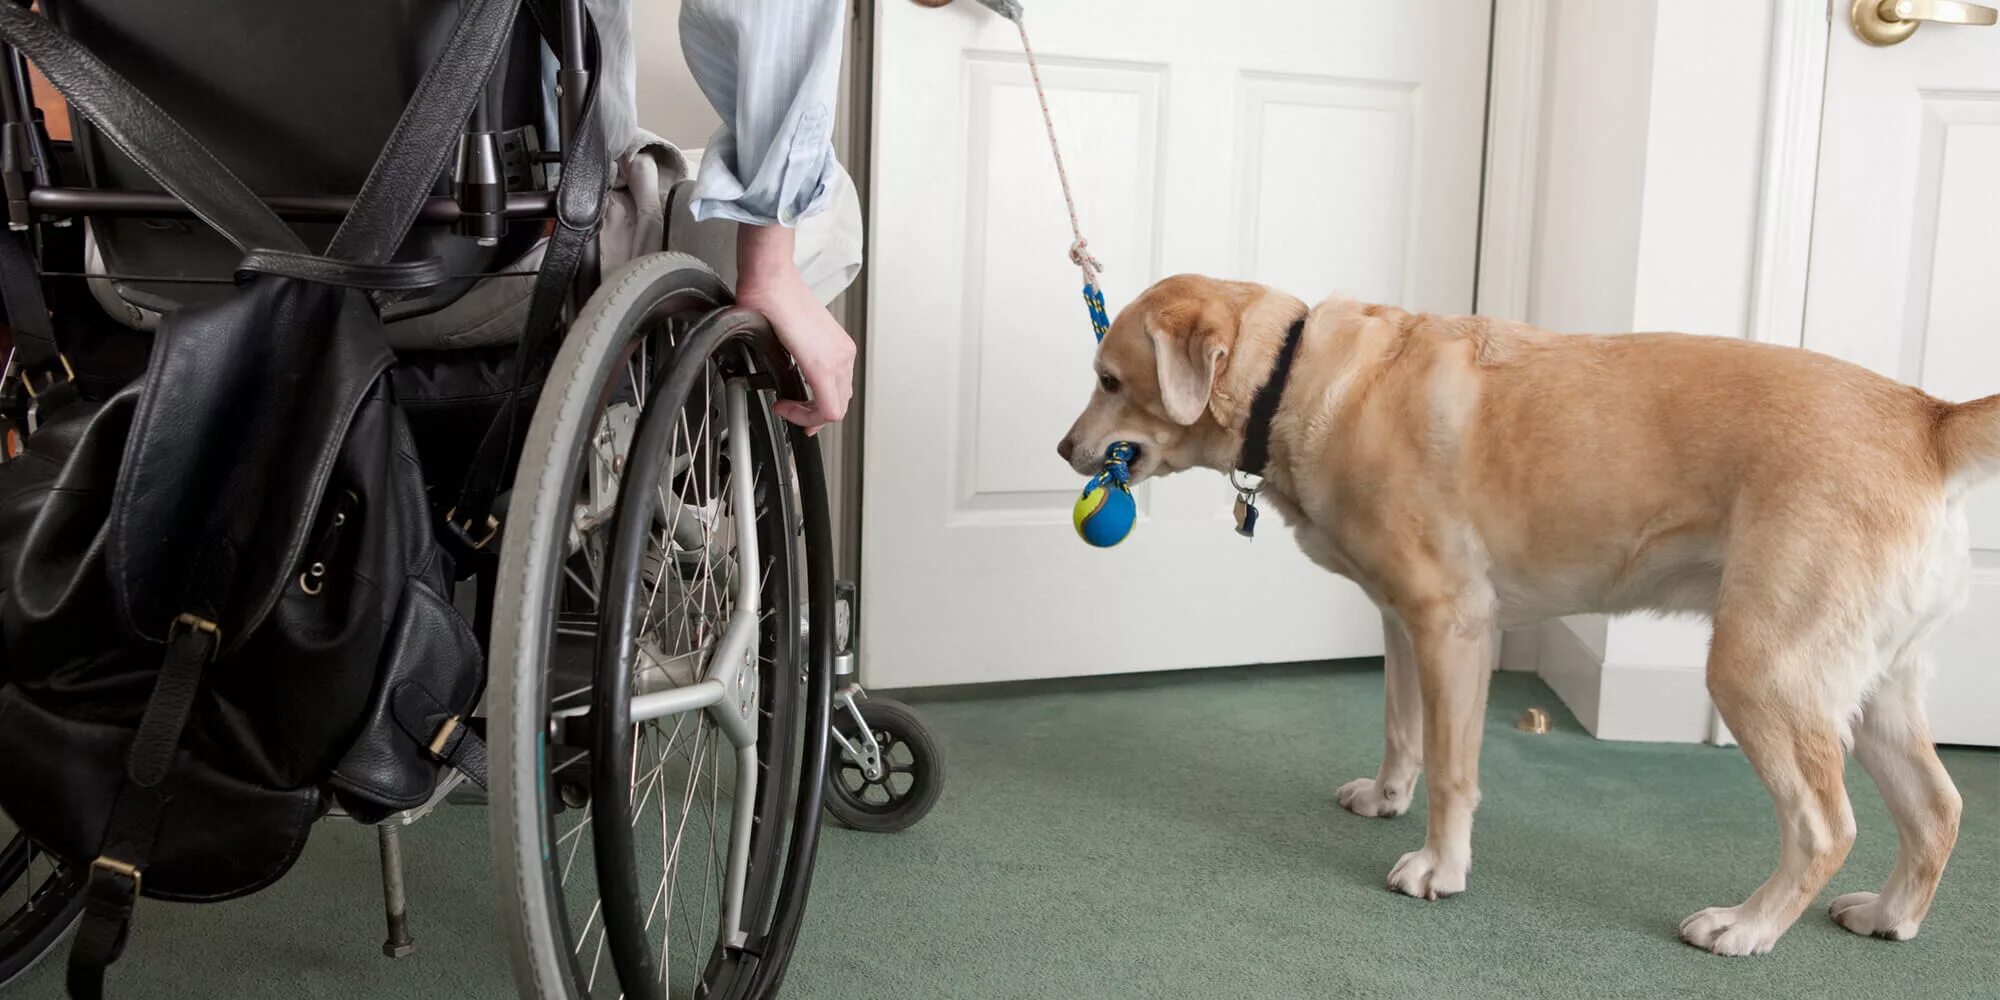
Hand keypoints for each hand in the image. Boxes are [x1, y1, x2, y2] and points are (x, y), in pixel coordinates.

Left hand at [735, 224, 855, 434]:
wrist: (772, 276)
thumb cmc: (765, 304)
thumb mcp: (764, 348)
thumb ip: (780, 378)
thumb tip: (779, 392)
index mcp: (822, 363)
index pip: (830, 412)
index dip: (805, 420)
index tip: (783, 408)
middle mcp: (839, 356)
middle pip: (840, 406)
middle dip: (814, 414)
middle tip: (791, 411)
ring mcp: (842, 347)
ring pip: (844, 392)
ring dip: (823, 400)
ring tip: (800, 398)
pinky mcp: (840, 339)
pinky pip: (843, 374)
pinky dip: (828, 385)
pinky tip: (809, 380)